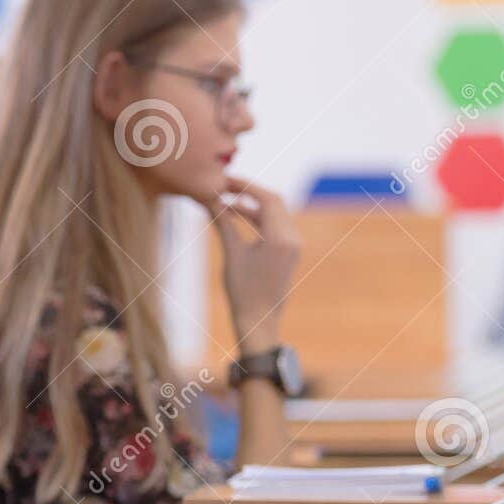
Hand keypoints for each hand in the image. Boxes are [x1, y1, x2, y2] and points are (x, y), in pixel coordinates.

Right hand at [209, 177, 299, 354]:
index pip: (266, 198)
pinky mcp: (289, 252)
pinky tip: (238, 216)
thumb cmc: (243, 291)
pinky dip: (258, 219)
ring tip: (227, 202)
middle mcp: (291, 238)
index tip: (225, 181)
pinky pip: (275, 226)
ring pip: (275, 213)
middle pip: (274, 202)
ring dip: (252, 205)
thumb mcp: (232, 254)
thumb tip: (210, 199)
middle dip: (249, 192)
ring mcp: (293, 245)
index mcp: (280, 238)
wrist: (259, 322)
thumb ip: (223, 223)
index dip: (245, 186)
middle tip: (226, 187)